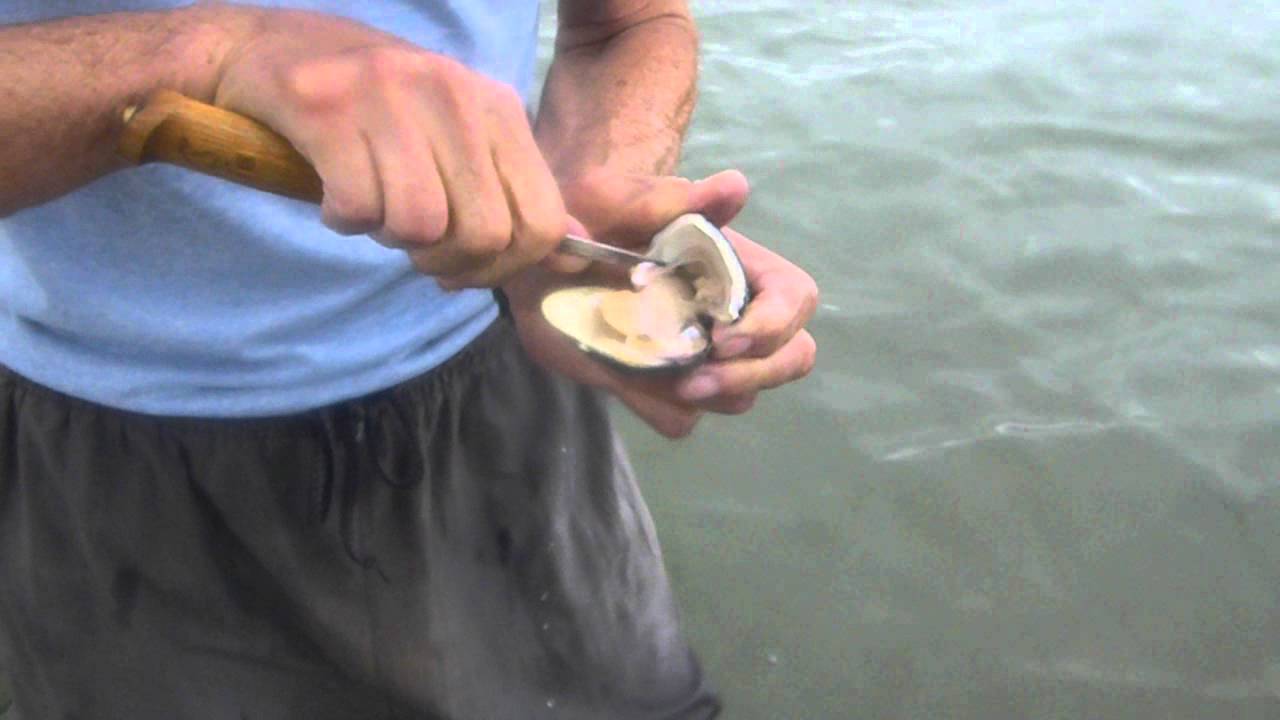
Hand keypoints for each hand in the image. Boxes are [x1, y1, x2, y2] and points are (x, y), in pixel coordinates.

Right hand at [212, 10, 565, 287]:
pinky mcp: (328, 107)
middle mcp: (454, 94)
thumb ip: (515, 194)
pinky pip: (358, 208)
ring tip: (372, 209)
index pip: (542, 222)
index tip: (465, 267)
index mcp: (498, 107)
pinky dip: (343, 220)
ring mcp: (391, 95)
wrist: (265, 50)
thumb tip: (575, 255)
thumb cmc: (372, 109)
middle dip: (446, 264)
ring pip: (421, 225)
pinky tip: (334, 193)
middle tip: (412, 246)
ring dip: (390, 239)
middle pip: (485, 234)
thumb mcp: (459, 140)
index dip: (505, 268)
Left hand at [504, 170, 818, 437]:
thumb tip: (736, 187)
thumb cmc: (588, 216)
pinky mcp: (662, 389)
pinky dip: (662, 409)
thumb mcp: (615, 199)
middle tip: (696, 379)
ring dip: (710, 395)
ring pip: (742, 395)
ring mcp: (701, 357)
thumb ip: (672, 199)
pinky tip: (630, 384)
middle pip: (791, 356)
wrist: (539, 260)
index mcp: (737, 266)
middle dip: (753, 374)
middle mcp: (732, 315)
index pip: (795, 298)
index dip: (774, 325)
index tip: (723, 339)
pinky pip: (681, 419)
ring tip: (668, 382)